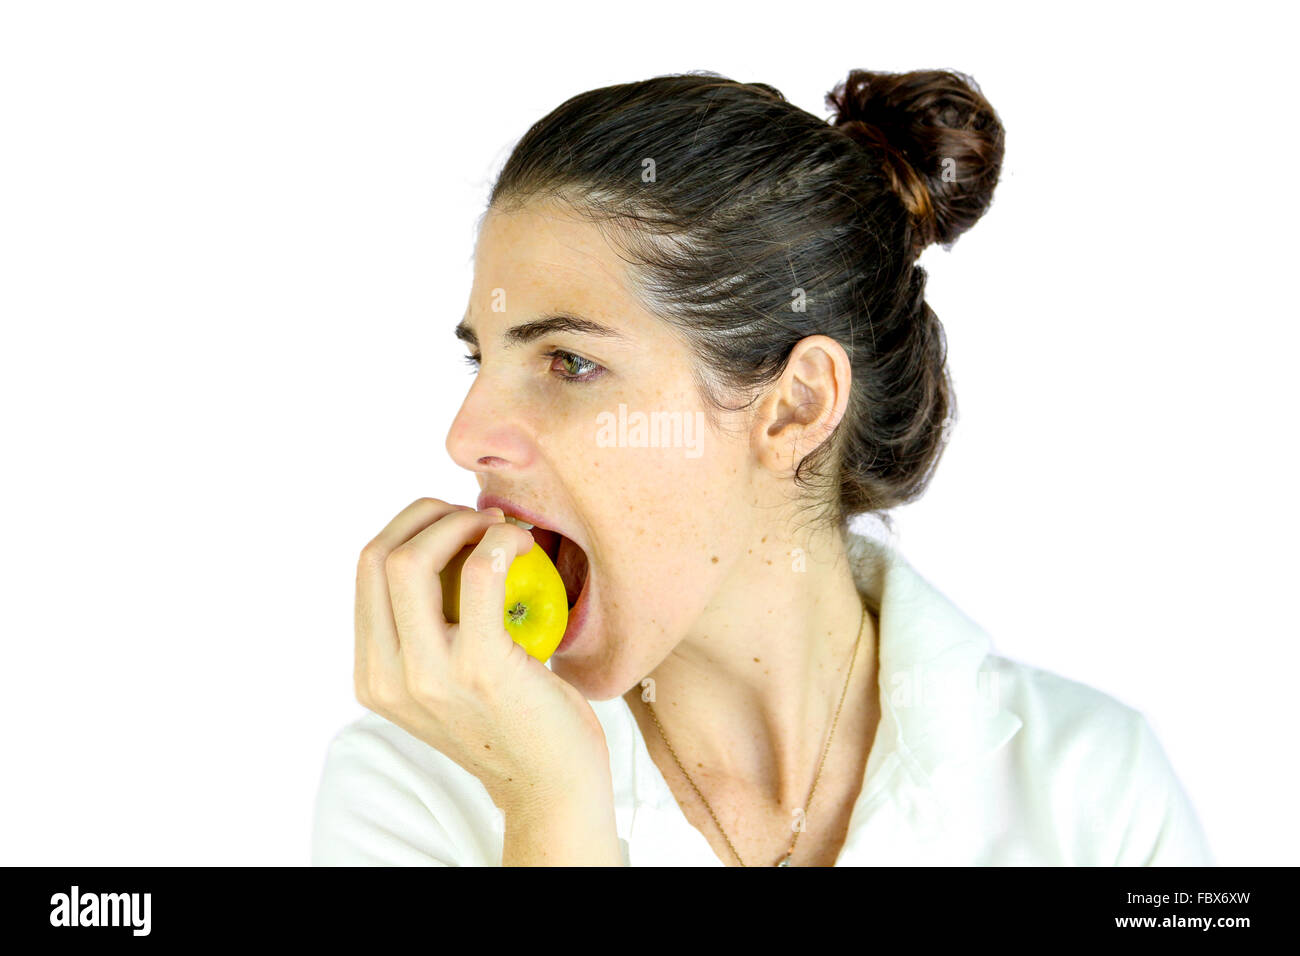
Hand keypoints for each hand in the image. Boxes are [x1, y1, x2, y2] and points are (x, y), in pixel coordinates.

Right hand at [354, 498, 612, 816]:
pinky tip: (525, 547)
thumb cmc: (512, 718)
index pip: (365, 571)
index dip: (408, 527)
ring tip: (501, 530)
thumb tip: (436, 543)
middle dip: (427, 515)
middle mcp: (388, 679)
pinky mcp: (480, 668)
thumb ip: (425, 632)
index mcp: (372, 676)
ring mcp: (430, 675)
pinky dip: (500, 542)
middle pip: (377, 557)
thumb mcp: (444, 680)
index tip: (454, 523)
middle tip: (476, 518)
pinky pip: (479, 573)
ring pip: (411, 560)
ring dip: (460, 524)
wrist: (551, 784)